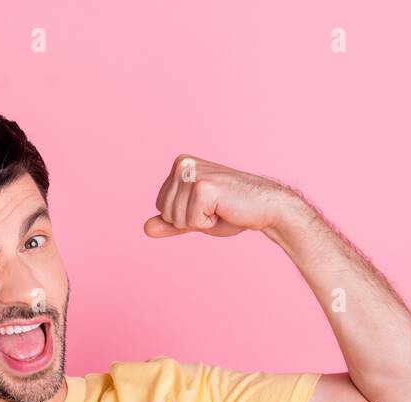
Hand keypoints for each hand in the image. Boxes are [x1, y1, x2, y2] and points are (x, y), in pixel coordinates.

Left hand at [142, 154, 298, 238]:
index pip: (161, 206)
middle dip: (191, 220)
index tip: (207, 207)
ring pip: (177, 219)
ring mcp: (192, 173)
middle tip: (216, 209)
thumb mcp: (196, 218)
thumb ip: (171, 223)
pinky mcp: (203, 186)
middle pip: (166, 212)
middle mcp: (183, 163)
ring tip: (220, 208)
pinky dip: (209, 224)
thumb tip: (146, 229)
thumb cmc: (233, 211)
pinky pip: (191, 222)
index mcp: (180, 165)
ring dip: (200, 222)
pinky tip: (224, 209)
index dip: (184, 217)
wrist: (265, 207)